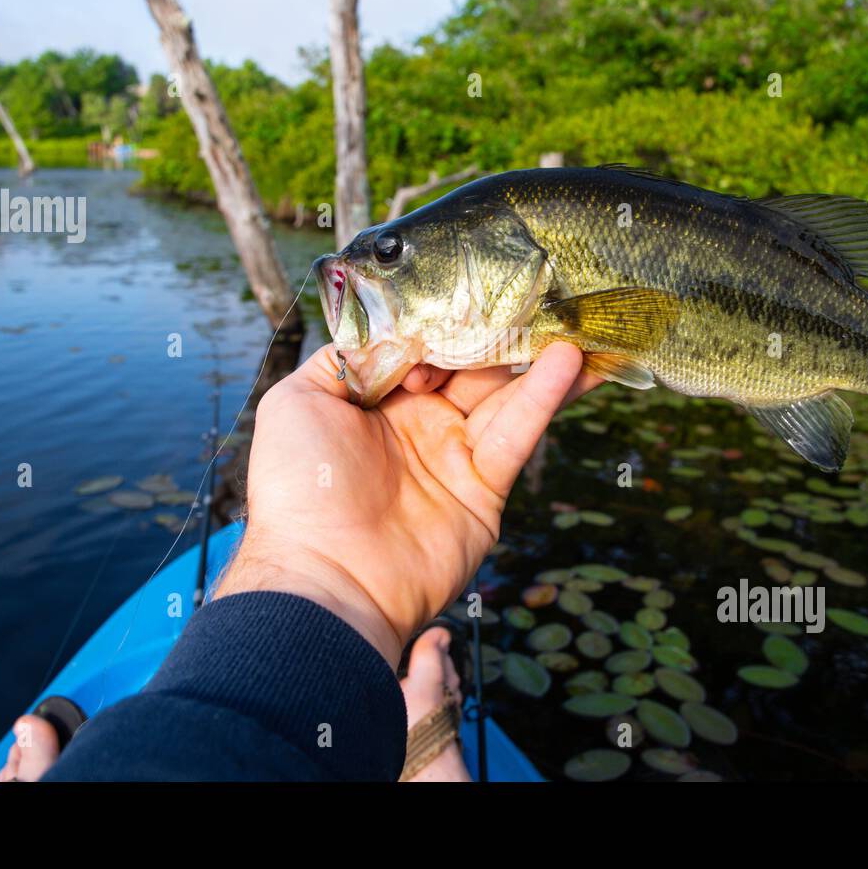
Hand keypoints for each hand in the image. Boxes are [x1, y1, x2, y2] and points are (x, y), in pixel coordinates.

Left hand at [214, 342, 599, 665]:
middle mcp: (417, 421)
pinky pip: (517, 433)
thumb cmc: (299, 490)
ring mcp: (452, 454)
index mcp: (373, 398)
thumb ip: (344, 358)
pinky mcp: (484, 487)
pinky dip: (544, 396)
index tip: (448, 304)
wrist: (328, 577)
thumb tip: (392, 331)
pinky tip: (568, 361)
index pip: (419, 344)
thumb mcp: (297, 402)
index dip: (434, 322)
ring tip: (570, 318)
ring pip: (501, 393)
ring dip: (534, 355)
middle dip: (494, 329)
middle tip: (531, 292)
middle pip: (467, 363)